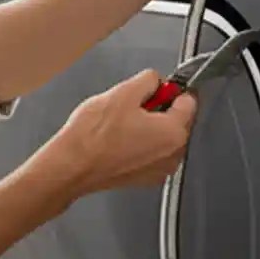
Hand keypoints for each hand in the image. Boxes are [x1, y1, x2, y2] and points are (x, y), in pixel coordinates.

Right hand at [30, 69, 197, 200]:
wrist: (71, 167)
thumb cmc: (94, 135)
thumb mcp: (124, 92)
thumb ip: (149, 80)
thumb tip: (156, 80)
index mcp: (174, 133)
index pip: (189, 101)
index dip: (170, 90)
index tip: (155, 89)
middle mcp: (173, 155)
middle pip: (178, 120)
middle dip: (159, 109)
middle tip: (131, 107)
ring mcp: (159, 170)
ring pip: (163, 137)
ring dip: (149, 127)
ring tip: (121, 124)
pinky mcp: (144, 178)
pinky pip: (151, 153)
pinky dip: (140, 144)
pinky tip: (118, 140)